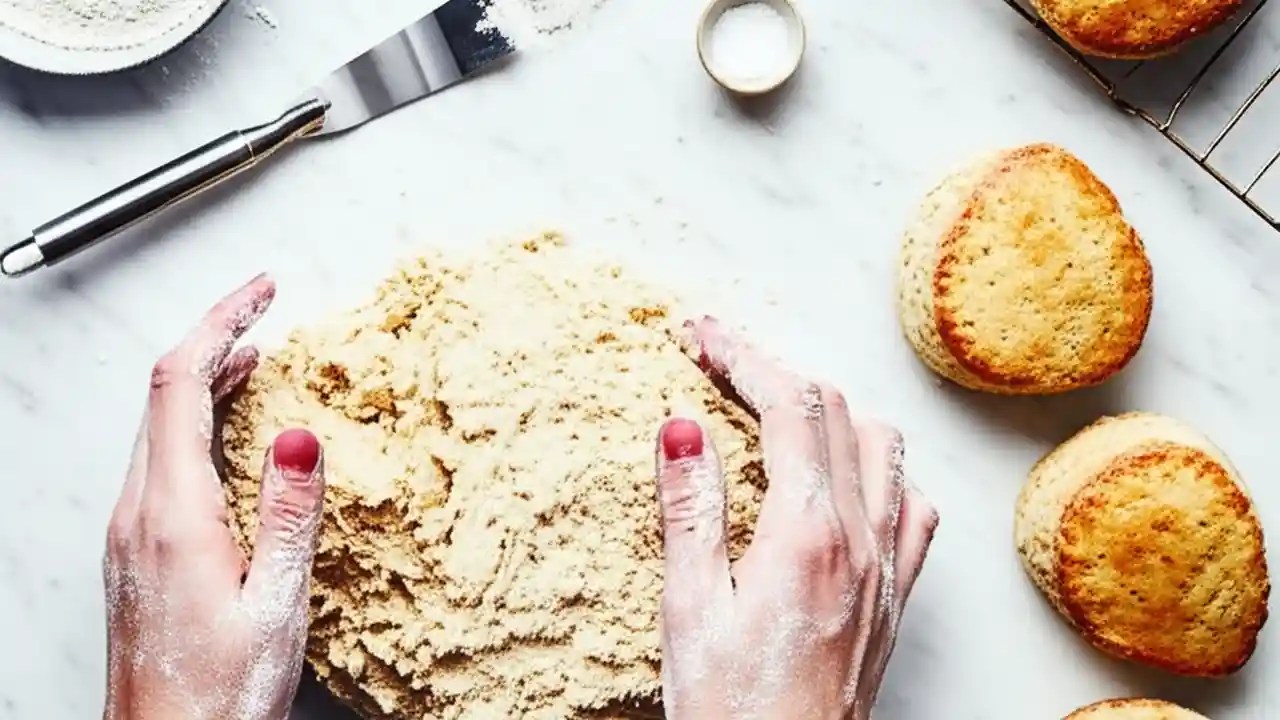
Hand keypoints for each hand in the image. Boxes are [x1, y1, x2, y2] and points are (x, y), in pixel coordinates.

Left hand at [102, 274, 326, 719]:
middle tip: (263, 308)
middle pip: (162, 395)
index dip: (219, 322)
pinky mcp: (137, 553)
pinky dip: (196, 422)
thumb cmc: (220, 693)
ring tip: (254, 357)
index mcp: (172, 515)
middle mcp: (139, 515)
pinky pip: (160, 461)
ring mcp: (130, 533)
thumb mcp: (277, 602)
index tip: (261, 291)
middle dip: (214, 339)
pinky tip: (228, 432)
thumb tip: (300, 434)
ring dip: (204, 379)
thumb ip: (289, 513)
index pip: (180, 383)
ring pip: (158, 427)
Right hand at [655, 317, 938, 719]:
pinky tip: (849, 479)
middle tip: (718, 358)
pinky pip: (913, 505)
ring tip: (776, 406)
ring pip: (884, 445)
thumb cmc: (731, 710)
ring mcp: (888, 567)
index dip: (743, 354)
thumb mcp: (690, 610)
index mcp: (808, 535)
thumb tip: (683, 424)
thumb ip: (690, 510)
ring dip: (831, 408)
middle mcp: (863, 540)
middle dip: (775, 368)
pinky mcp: (897, 597)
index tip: (699, 333)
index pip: (788, 406)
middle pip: (835, 410)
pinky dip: (880, 466)